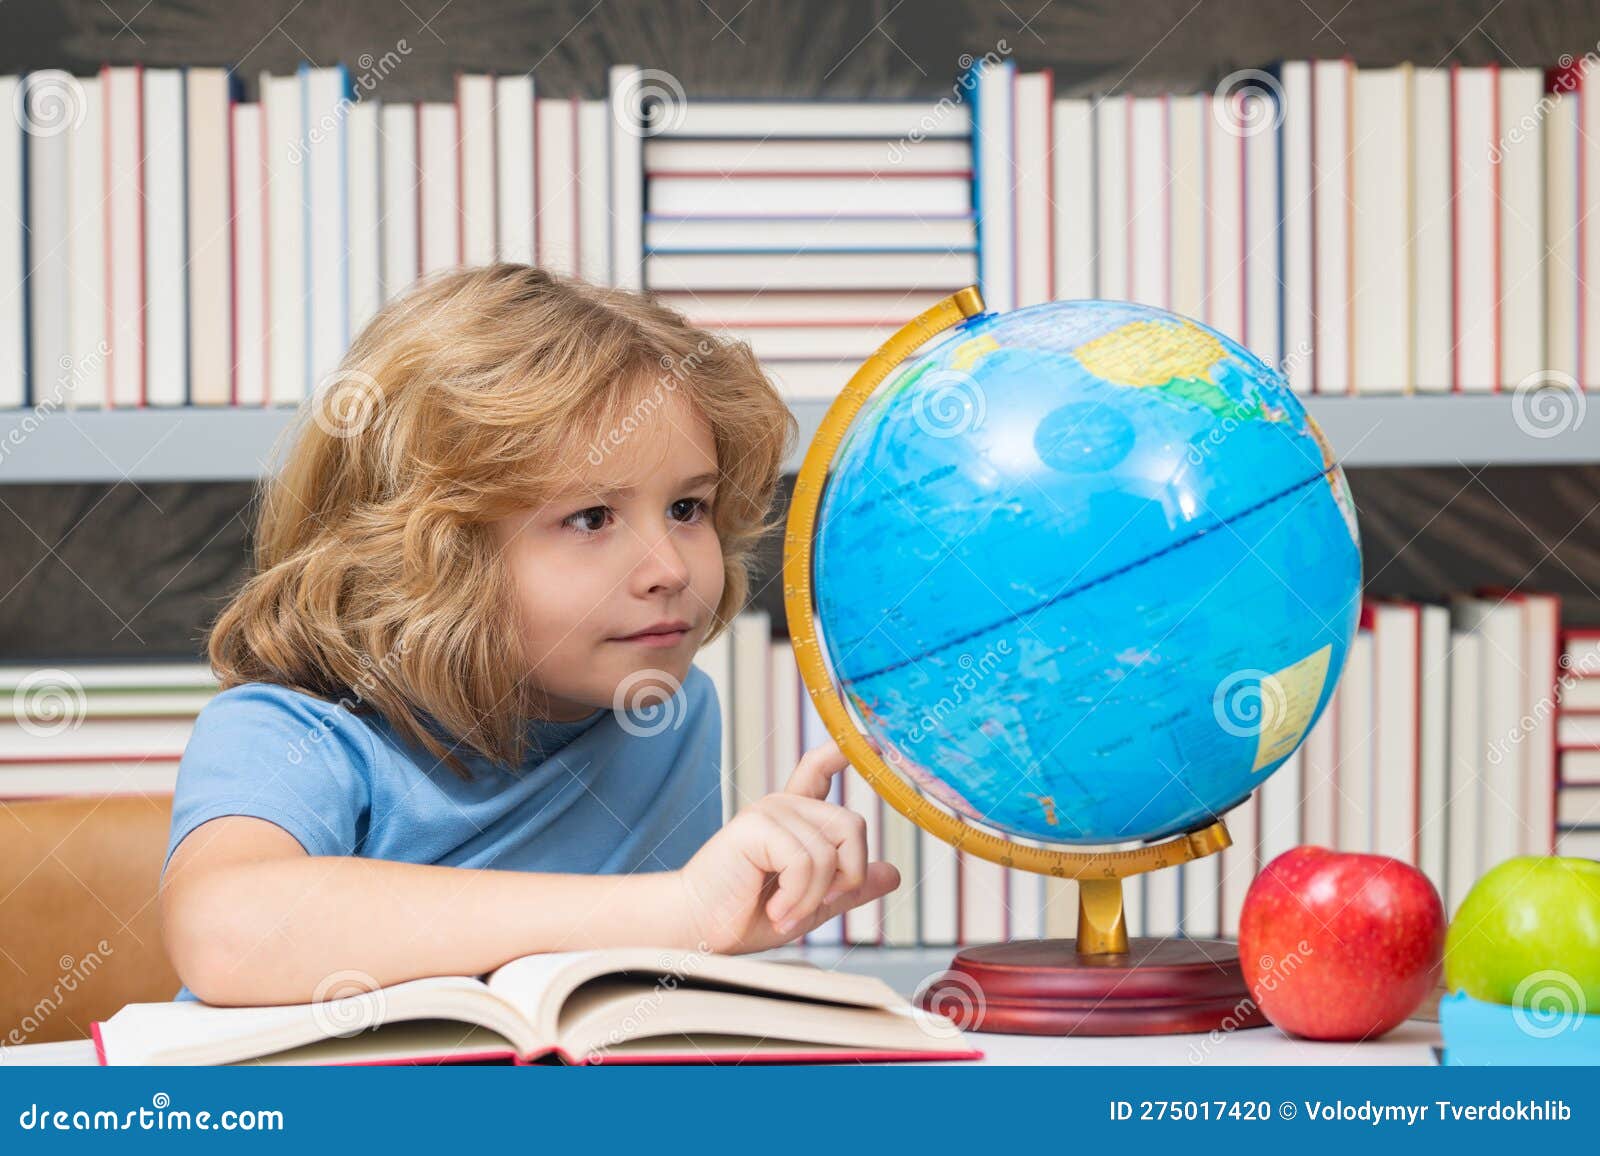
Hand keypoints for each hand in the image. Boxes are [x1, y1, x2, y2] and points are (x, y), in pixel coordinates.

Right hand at [672, 741, 900, 953]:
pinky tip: (776, 910)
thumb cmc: (744, 915)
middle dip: (847, 876)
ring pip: (831, 851)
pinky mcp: (755, 826)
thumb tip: (893, 873)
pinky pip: (806, 862)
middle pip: (852, 825)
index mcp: (796, 817)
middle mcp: (784, 805)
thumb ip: (849, 887)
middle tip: (814, 906)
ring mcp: (769, 811)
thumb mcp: (812, 903)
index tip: (872, 737)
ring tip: (784, 913)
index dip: (844, 750)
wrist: (697, 928)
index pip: (820, 768)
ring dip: (814, 898)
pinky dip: (798, 898)